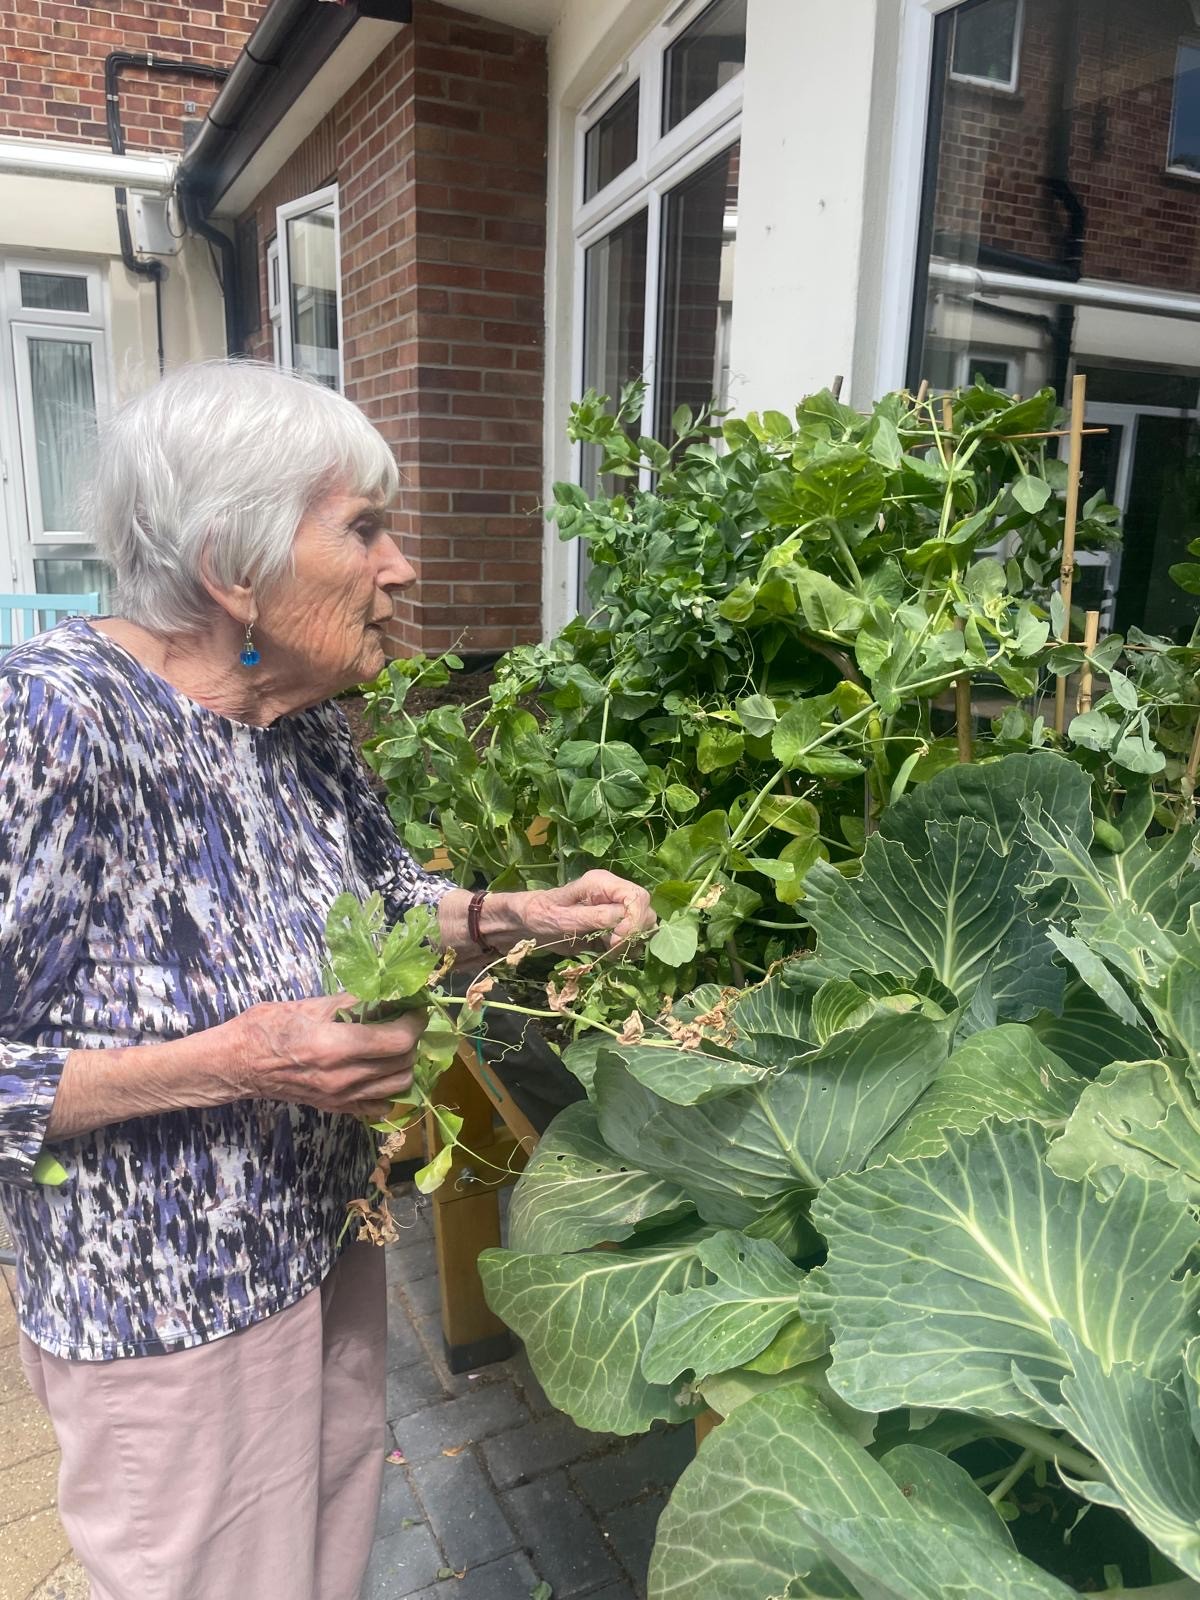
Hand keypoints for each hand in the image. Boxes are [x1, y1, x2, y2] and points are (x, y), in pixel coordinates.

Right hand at [227, 993, 428, 1121]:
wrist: (238, 1064)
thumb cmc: (268, 1027)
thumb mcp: (309, 1004)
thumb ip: (352, 1002)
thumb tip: (386, 992)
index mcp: (336, 1046)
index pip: (397, 1041)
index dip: (415, 1022)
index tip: (416, 1008)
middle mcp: (343, 1078)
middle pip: (403, 1064)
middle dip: (412, 1040)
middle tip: (406, 1022)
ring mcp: (340, 1098)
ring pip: (398, 1087)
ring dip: (405, 1064)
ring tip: (395, 1045)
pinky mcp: (336, 1108)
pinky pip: (378, 1106)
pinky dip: (389, 1089)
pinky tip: (381, 1070)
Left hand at [520, 870, 655, 952]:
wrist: (528, 925)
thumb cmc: (540, 915)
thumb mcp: (563, 918)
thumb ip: (593, 917)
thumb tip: (621, 918)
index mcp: (603, 883)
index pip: (638, 897)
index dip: (634, 921)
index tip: (615, 940)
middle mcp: (614, 895)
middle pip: (646, 912)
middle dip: (634, 934)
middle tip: (610, 948)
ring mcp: (615, 911)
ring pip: (643, 927)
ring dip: (630, 944)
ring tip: (607, 952)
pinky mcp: (613, 928)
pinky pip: (632, 940)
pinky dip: (624, 951)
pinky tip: (606, 954)